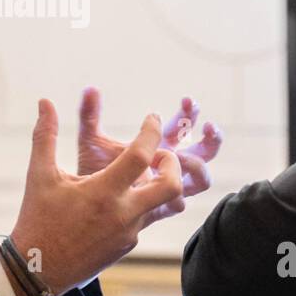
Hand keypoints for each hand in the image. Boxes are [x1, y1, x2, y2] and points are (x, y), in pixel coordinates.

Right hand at [9, 99, 183, 295]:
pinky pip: (148, 219)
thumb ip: (44, 135)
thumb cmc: (37, 219)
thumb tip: (44, 102)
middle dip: (174, 164)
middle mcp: (123, 214)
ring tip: (146, 171)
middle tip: (161, 154)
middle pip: (172, 186)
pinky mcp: (128, 245)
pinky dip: (144, 202)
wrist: (37, 270)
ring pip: (165, 205)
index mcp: (103, 192)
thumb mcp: (39, 175)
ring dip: (163, 184)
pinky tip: (126, 194)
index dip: (151, 131)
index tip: (152, 118)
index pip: (141, 156)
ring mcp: (129, 232)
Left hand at [78, 87, 222, 223]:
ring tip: (180, 158)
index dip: (189, 112)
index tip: (187, 101)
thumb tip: (89, 88)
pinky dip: (177, 195)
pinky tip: (167, 188)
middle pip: (205, 150)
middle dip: (212, 138)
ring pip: (201, 179)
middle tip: (209, 127)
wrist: (83, 203)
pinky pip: (180, 204)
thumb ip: (89, 116)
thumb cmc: (92, 169)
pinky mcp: (160, 208)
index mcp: (159, 144)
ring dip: (198, 166)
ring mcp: (168, 187)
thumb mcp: (90, 140)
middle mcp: (170, 165)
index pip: (183, 124)